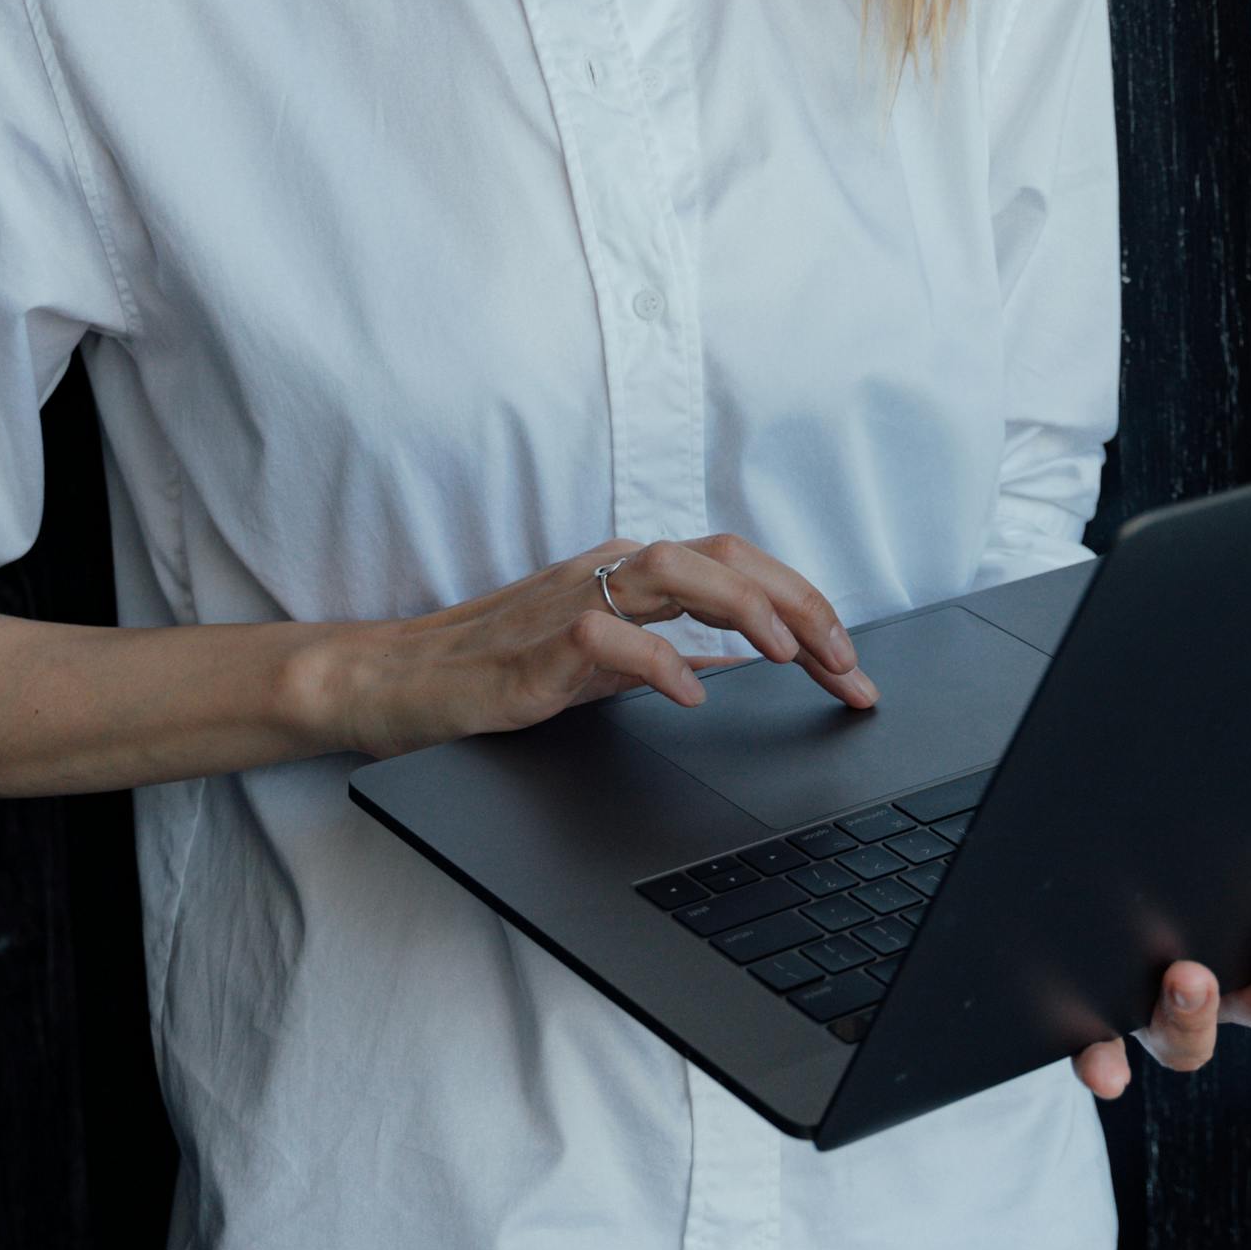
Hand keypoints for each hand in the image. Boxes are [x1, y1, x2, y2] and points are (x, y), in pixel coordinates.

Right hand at [304, 533, 874, 759]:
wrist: (399, 681)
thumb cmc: (497, 667)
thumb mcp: (602, 659)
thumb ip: (664, 649)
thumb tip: (734, 660)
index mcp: (629, 574)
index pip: (738, 567)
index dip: (805, 605)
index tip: (851, 665)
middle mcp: (608, 572)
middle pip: (724, 557)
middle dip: (800, 604)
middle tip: (847, 663)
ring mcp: (571, 601)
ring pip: (672, 569)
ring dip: (743, 608)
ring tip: (792, 654)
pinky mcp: (536, 646)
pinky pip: (606, 637)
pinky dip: (657, 660)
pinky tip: (692, 692)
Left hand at [1071, 900, 1250, 1099]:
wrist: (1078, 904)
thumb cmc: (1189, 898)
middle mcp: (1210, 1000)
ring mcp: (1149, 1012)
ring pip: (1185, 1042)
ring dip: (1195, 1017)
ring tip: (1191, 976)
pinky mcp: (1086, 1018)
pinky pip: (1093, 1050)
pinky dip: (1102, 1062)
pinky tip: (1107, 1069)